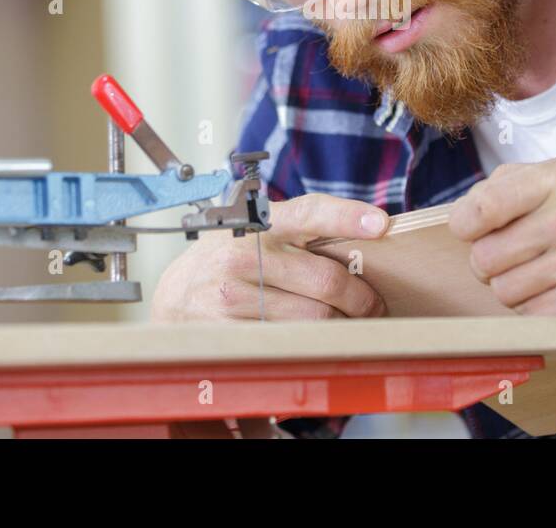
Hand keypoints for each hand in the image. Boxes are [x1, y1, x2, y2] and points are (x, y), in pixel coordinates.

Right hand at [151, 193, 390, 320]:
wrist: (175, 295)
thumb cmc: (229, 258)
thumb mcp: (256, 231)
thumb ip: (301, 232)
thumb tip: (368, 238)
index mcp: (257, 224)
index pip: (308, 212)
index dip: (347, 217)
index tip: (380, 224)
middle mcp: (243, 257)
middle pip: (326, 282)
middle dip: (362, 298)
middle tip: (374, 304)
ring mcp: (234, 297)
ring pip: (316, 318)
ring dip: (344, 324)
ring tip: (349, 322)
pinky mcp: (231, 333)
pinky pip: (294, 343)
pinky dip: (316, 343)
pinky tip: (318, 339)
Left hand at [448, 157, 555, 314]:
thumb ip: (520, 181)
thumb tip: (469, 208)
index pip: (480, 209)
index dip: (466, 225)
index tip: (474, 229)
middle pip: (483, 258)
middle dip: (491, 261)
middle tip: (516, 255)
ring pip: (503, 291)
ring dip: (514, 288)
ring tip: (544, 273)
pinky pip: (531, 316)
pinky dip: (538, 310)